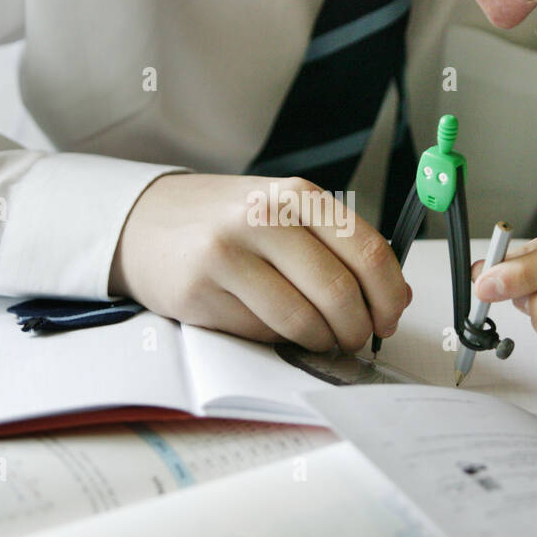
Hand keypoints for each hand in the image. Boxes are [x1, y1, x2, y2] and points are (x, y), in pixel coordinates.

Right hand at [108, 173, 411, 352]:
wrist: (145, 220)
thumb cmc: (227, 222)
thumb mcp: (282, 210)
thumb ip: (334, 244)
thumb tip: (392, 296)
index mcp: (296, 195)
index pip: (367, 251)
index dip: (388, 296)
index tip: (389, 318)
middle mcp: (263, 217)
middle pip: (338, 292)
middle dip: (356, 328)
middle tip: (355, 339)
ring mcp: (227, 254)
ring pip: (301, 320)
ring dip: (319, 341)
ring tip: (318, 338)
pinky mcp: (199, 291)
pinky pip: (260, 332)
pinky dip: (277, 341)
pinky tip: (270, 327)